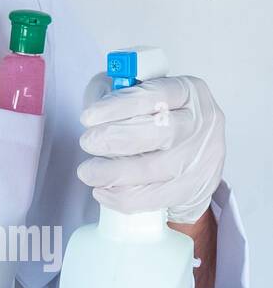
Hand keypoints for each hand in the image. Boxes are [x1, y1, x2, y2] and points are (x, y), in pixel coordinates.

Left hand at [77, 75, 225, 223]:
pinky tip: (102, 190)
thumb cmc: (160, 119)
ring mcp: (199, 159)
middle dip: (112, 139)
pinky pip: (152, 198)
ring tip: (88, 171)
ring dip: (110, 172)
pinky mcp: (192, 189)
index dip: (117, 107)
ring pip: (151, 170)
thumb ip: (114, 90)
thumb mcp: (140, 92)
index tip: (88, 117)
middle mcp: (199, 124)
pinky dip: (120, 196)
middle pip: (157, 132)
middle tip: (88, 142)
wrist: (195, 155)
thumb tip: (94, 103)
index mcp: (187, 92)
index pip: (154, 95)